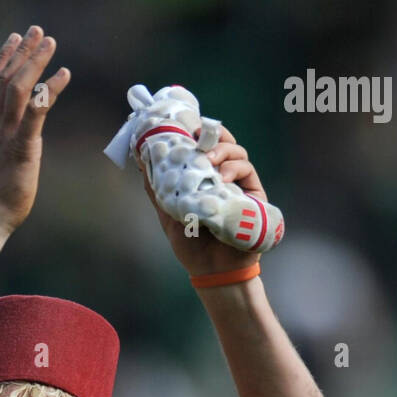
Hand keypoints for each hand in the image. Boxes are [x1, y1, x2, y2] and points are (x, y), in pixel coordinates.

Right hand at [0, 26, 70, 238]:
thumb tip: (6, 146)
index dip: (3, 59)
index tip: (14, 39)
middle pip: (6, 77)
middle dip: (22, 51)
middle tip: (37, 30)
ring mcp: (7, 135)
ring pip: (19, 87)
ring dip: (36, 61)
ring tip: (50, 42)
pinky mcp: (22, 147)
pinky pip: (37, 110)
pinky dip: (51, 89)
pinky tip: (64, 74)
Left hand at [140, 124, 268, 277]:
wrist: (212, 270)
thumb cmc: (192, 245)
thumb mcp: (168, 213)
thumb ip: (158, 188)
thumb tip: (142, 161)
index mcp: (204, 179)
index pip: (203, 147)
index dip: (197, 134)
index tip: (185, 126)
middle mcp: (223, 178)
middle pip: (223, 143)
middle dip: (212, 134)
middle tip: (198, 135)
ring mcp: (239, 185)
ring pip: (236, 152)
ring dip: (222, 149)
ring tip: (207, 157)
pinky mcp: (254, 195)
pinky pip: (247, 170)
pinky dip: (235, 168)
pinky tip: (222, 176)